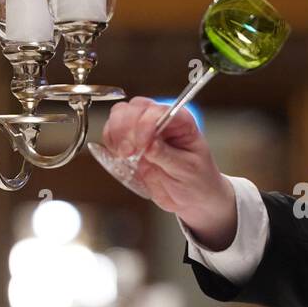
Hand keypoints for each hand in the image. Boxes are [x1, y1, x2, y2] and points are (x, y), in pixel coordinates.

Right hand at [101, 97, 237, 249]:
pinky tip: (118, 155)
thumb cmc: (198, 180)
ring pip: (120, 115)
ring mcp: (144, 130)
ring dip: (115, 133)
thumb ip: (166, 155)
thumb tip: (149, 144)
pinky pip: (113, 133)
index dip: (145, 124)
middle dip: (126, 127)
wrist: (194, 198)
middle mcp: (161, 120)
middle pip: (134, 108)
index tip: (143, 145)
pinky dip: (110, 142)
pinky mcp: (131, 144)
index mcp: (181, 121)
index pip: (158, 111)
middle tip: (128, 152)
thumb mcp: (187, 169)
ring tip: (124, 154)